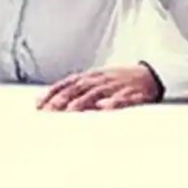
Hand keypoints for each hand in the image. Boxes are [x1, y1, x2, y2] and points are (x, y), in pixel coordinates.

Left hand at [37, 65, 159, 110]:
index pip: (66, 84)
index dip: (52, 93)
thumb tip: (53, 101)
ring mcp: (114, 85)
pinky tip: (105, 109)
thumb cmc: (117, 82)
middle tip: (49, 111)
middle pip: (77, 89)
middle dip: (62, 99)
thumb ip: (76, 90)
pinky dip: (113, 102)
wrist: (148, 76)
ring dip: (82, 102)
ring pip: (96, 93)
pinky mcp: (130, 93)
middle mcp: (99, 80)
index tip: (39, 105)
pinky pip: (122, 98)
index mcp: (89, 77)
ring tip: (70, 111)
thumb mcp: (96, 81)